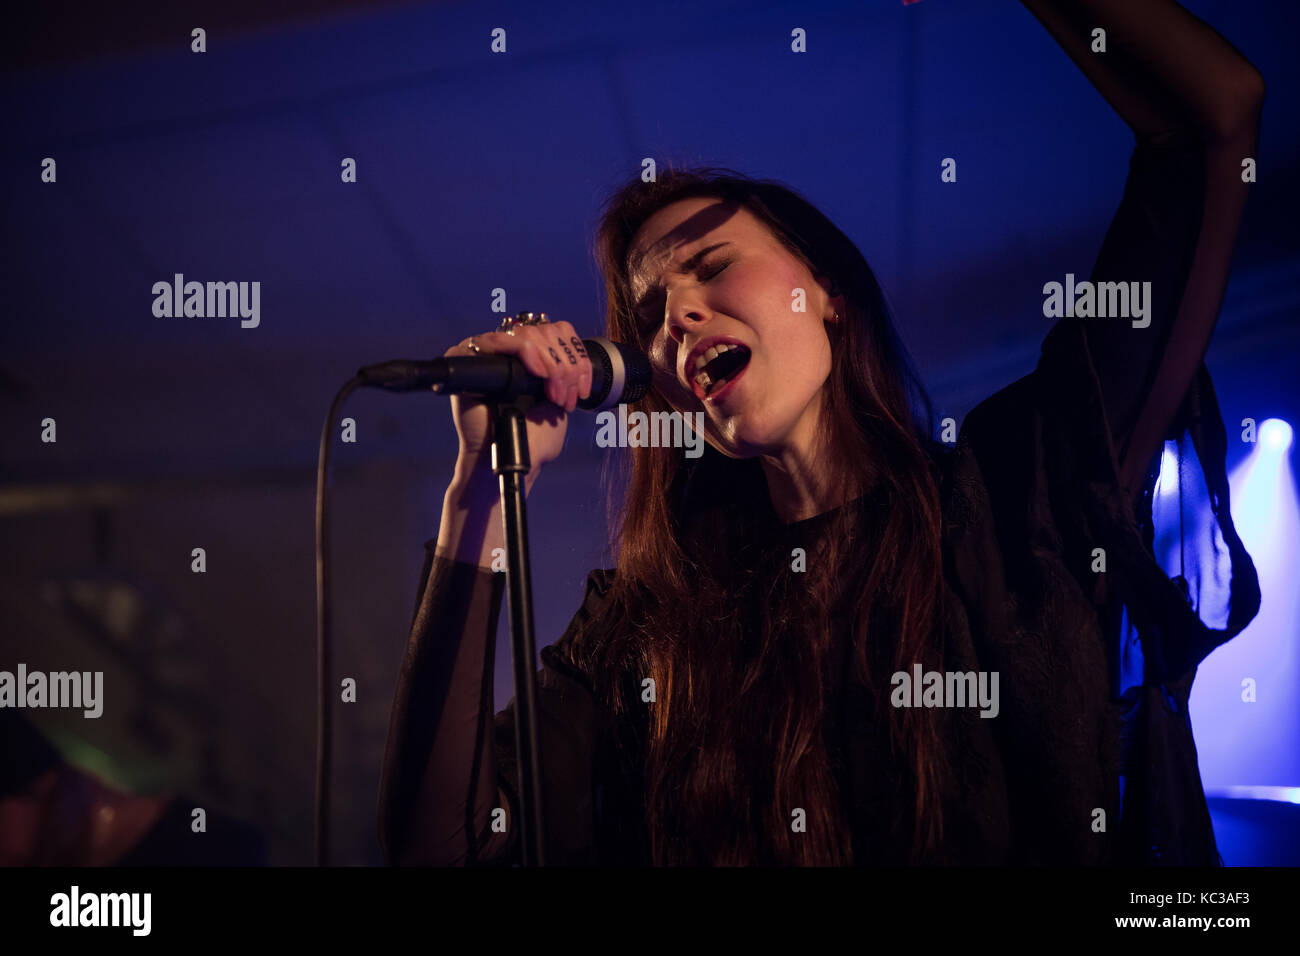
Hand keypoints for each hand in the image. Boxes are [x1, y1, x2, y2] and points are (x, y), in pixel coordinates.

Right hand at [443, 318, 592, 482]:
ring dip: (550, 363)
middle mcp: (508, 350)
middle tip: (564, 396)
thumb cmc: (532, 438)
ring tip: (552, 394)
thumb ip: (565, 372)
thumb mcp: (559, 400)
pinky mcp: (466, 356)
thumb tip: (571, 351)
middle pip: (546, 331)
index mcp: (530, 357)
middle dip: (565, 365)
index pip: (558, 331)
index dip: (576, 356)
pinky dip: (526, 352)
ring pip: (528, 333)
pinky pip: (498, 339)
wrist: (510, 459)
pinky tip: (538, 374)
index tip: (582, 390)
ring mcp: (487, 352)